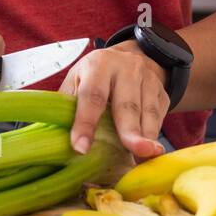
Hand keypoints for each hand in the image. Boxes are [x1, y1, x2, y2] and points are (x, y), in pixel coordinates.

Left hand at [59, 41, 168, 157]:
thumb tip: (52, 140)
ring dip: (146, 139)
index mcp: (98, 65)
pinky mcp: (163, 93)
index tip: (81, 148)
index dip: (85, 122)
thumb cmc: (96, 77)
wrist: (133, 57)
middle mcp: (126, 68)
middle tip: (133, 152)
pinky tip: (148, 153)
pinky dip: (153, 137)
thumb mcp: (78, 81)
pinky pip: (159, 118)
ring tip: (145, 158)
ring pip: (148, 113)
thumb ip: (68, 106)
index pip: (92, 96)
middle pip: (126, 105)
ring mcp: (148, 80)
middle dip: (129, 132)